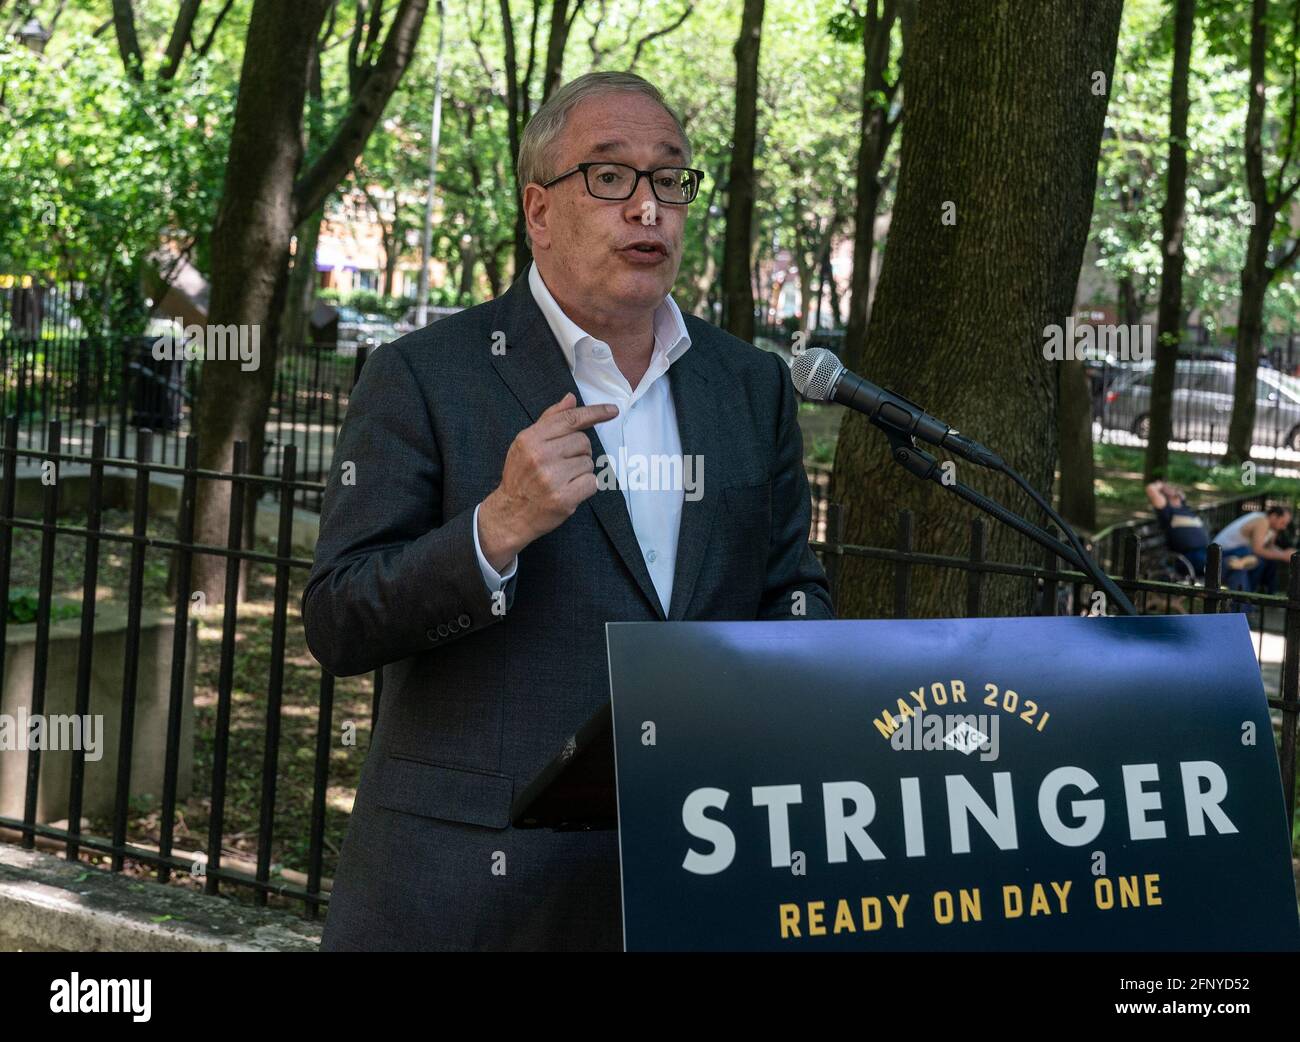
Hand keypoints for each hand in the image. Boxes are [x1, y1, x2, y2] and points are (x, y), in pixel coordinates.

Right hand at [478, 392, 617, 569]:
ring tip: (562, 479)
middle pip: (583, 441)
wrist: (510, 514)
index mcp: (530, 439)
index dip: (595, 413)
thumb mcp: (526, 444)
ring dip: (581, 470)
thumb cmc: (520, 476)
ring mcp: (551, 478)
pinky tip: (569, 491)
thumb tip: (570, 399)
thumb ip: (549, 420)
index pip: (570, 419)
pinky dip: (585, 487)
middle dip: (580, 451)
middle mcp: (540, 456)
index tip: (612, 410)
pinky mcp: (563, 498)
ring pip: (588, 462)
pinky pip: (592, 482)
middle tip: (564, 463)